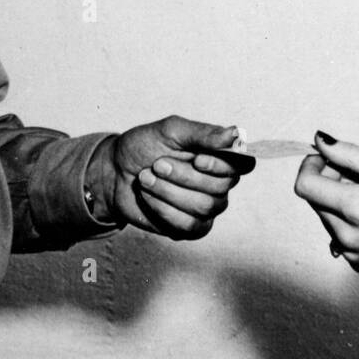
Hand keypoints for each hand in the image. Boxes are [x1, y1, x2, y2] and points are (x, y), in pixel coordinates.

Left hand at [95, 116, 253, 238]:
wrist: (115, 171)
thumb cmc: (145, 146)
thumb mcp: (171, 130)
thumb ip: (203, 133)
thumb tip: (235, 134)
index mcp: (219, 157)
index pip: (242, 165)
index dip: (221, 165)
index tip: (196, 159)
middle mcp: (219, 184)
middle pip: (220, 188)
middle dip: (183, 177)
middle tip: (157, 164)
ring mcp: (206, 208)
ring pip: (203, 208)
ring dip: (169, 192)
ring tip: (146, 179)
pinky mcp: (190, 228)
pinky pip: (188, 226)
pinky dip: (164, 210)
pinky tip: (149, 197)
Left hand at [293, 131, 358, 277]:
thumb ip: (352, 155)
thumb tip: (321, 140)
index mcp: (357, 209)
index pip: (304, 185)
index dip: (312, 165)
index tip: (330, 157)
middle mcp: (348, 236)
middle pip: (315, 199)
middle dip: (330, 180)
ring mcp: (352, 254)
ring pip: (326, 216)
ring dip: (340, 200)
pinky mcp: (358, 264)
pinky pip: (338, 234)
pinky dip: (350, 220)